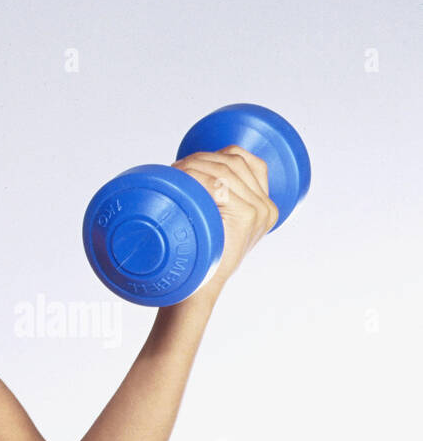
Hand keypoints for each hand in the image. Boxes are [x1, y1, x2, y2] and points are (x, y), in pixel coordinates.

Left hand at [170, 146, 279, 294]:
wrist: (199, 286)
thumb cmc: (201, 252)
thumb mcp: (215, 222)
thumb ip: (216, 200)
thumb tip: (190, 168)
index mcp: (265, 205)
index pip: (245, 160)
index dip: (215, 153)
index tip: (190, 162)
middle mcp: (267, 207)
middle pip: (233, 162)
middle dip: (199, 158)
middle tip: (174, 169)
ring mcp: (260, 211)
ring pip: (225, 170)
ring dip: (194, 165)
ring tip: (173, 174)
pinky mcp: (248, 216)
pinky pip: (221, 185)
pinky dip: (198, 177)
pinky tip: (184, 180)